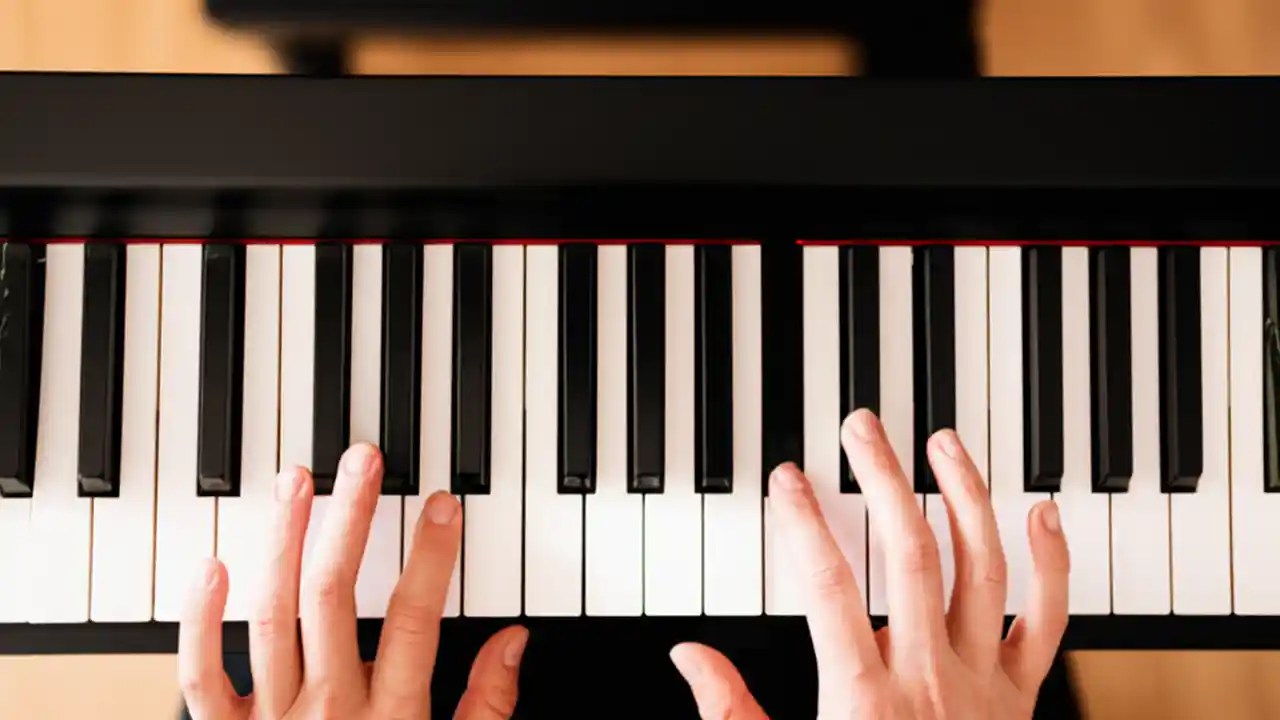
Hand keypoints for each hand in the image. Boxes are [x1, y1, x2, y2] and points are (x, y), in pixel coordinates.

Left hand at [178, 443, 525, 718]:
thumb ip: (486, 708)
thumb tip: (513, 641)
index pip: (416, 619)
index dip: (431, 555)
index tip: (442, 503)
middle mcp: (328, 711)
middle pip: (336, 597)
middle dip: (352, 518)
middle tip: (363, 461)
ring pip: (272, 614)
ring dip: (284, 541)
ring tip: (298, 481)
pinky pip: (201, 677)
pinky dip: (199, 621)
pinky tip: (213, 564)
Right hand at [671, 410, 1069, 718]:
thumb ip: (732, 715)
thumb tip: (688, 658)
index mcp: (861, 702)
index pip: (825, 589)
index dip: (803, 524)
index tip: (787, 477)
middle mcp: (927, 681)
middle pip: (909, 555)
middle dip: (882, 479)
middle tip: (862, 428)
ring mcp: (981, 686)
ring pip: (982, 569)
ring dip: (963, 497)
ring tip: (942, 443)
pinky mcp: (1022, 700)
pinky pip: (1049, 621)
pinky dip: (1053, 564)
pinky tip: (1041, 511)